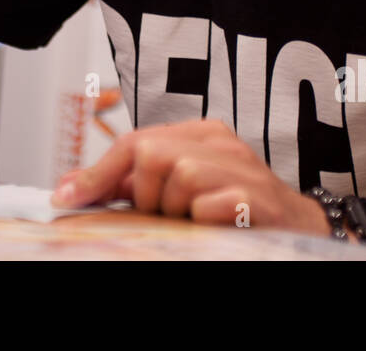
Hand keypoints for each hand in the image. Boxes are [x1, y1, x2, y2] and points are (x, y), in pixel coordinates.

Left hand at [50, 119, 332, 232]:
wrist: (300, 230)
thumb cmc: (235, 208)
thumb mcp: (182, 189)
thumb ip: (134, 183)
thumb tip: (72, 187)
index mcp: (200, 134)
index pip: (135, 141)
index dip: (97, 172)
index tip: (65, 199)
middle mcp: (220, 143)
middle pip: (151, 154)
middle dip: (146, 194)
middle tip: (165, 215)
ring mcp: (241, 168)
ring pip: (179, 176)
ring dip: (177, 210)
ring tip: (194, 221)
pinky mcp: (256, 198)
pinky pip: (209, 206)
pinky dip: (203, 221)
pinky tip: (215, 225)